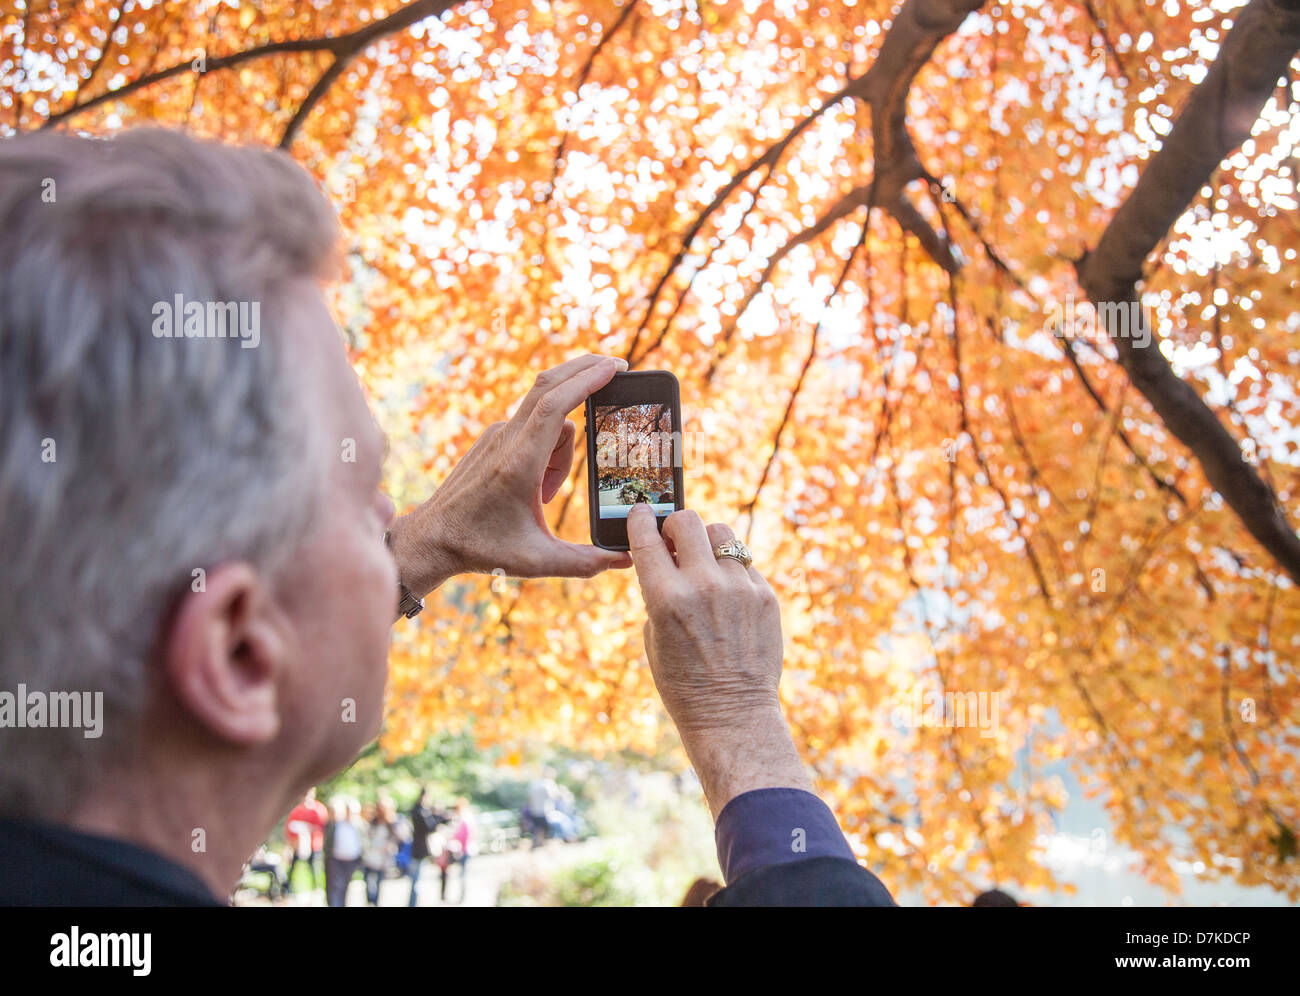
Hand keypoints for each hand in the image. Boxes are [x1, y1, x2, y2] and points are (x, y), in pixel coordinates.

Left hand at [388, 354, 633, 594]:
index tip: (615, 366)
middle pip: (549, 386)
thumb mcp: (537, 562)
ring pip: (548, 419)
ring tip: (546, 496)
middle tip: (619, 367)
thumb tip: (626, 560)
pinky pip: (532, 430)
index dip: (587, 380)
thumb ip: (585, 562)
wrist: (432, 539)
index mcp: (519, 463)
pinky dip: (546, 452)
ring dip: (562, 448)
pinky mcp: (493, 438)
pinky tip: (534, 490)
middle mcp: (506, 440)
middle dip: (586, 370)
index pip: (555, 405)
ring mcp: (497, 435)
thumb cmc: (482, 548)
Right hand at [626, 503, 811, 817]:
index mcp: (665, 598)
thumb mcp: (654, 635)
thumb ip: (658, 591)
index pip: (648, 536)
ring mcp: (739, 589)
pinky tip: (727, 595)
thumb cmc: (683, 681)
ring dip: (707, 542)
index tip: (641, 512)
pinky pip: (744, 563)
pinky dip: (731, 571)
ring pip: (721, 534)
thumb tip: (666, 556)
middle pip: (688, 521)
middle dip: (676, 525)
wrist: (732, 714)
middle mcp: (703, 586)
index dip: (641, 518)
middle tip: (675, 539)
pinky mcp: (766, 596)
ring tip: (704, 563)